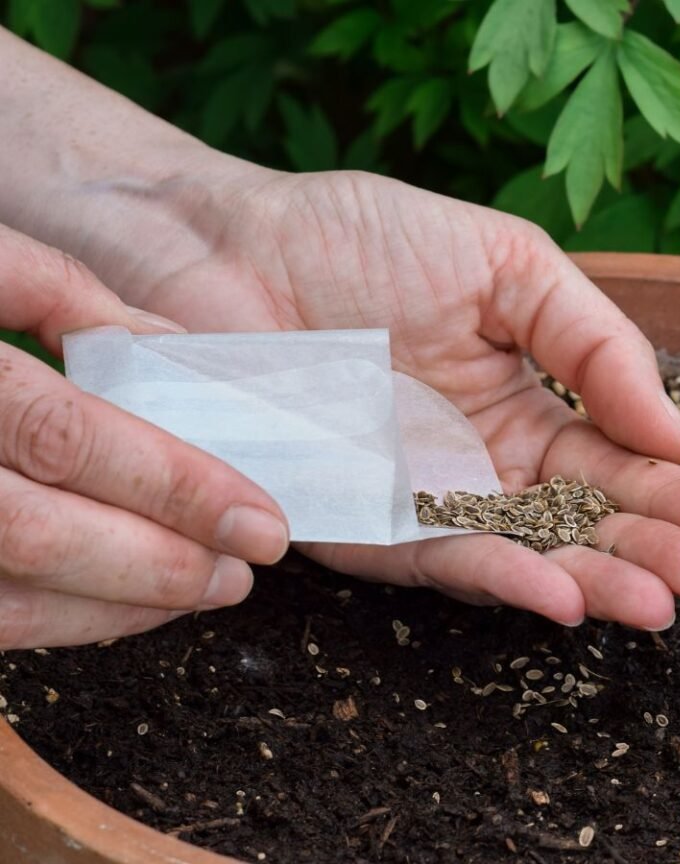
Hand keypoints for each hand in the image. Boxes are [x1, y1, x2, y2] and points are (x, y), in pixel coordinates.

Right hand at [0, 223, 289, 648]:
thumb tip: (174, 352)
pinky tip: (120, 605)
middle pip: (32, 531)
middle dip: (156, 563)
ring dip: (113, 607)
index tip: (260, 519)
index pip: (57, 437)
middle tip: (243, 570)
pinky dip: (53, 621)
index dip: (169, 484)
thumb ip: (59, 291)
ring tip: (202, 589)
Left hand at [111, 168, 679, 630]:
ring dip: (596, 581)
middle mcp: (481, 466)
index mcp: (524, 405)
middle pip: (583, 521)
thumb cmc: (359, 238)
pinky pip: (438, 560)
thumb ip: (595, 343)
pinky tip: (562, 592)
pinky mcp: (360, 525)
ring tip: (663, 601)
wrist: (218, 240)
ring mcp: (423, 500)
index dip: (677, 498)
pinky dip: (501, 580)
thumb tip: (677, 434)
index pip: (617, 464)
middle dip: (654, 550)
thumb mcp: (510, 264)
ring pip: (525, 555)